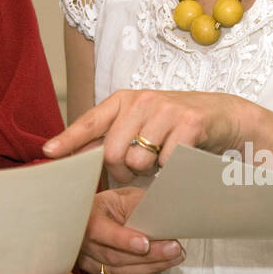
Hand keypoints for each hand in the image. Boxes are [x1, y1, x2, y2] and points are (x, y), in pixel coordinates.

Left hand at [43, 89, 251, 183]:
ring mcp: (166, 110)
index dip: (68, 139)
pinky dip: (171, 172)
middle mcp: (142, 101)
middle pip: (112, 152)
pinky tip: (178, 161)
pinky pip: (167, 163)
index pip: (90, 121)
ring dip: (147, 173)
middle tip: (135, 173)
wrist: (224, 116)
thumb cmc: (175, 125)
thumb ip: (111, 138)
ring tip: (158, 163)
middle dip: (120, 172)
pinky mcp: (190, 124)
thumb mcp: (141, 124)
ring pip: (138, 160)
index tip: (48, 152)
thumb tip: (74, 157)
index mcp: (125, 100)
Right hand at [78, 187, 183, 273]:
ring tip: (175, 257)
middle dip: (148, 256)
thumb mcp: (126, 197)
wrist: (105, 218)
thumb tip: (164, 214)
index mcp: (86, 216)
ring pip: (118, 272)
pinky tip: (161, 265)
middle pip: (113, 256)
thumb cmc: (115, 205)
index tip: (145, 245)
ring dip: (150, 266)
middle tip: (173, 249)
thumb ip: (139, 205)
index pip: (99, 230)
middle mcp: (82, 242)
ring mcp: (88, 261)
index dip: (121, 239)